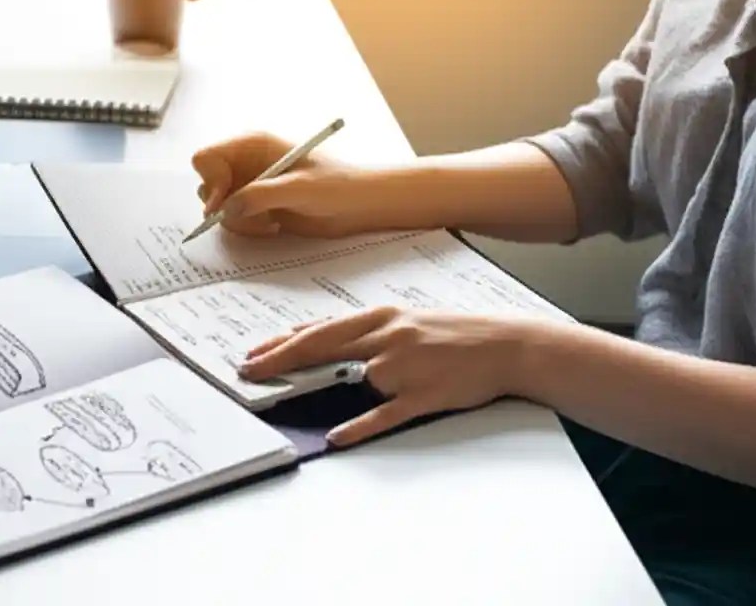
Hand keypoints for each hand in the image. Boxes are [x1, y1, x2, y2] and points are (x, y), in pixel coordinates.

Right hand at [191, 132, 374, 237]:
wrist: (361, 204)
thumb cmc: (338, 185)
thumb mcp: (299, 188)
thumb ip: (260, 195)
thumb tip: (225, 209)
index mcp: (253, 145)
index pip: (207, 158)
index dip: (210, 180)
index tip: (225, 201)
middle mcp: (246, 163)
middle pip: (208, 185)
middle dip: (225, 207)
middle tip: (254, 217)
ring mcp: (250, 186)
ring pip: (220, 208)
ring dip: (240, 222)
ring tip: (270, 223)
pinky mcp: (258, 206)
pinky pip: (235, 221)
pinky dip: (249, 229)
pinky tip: (274, 227)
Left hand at [239, 306, 538, 445]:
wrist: (507, 344)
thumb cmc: (456, 334)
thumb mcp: (408, 322)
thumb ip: (369, 334)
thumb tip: (329, 344)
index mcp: (382, 318)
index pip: (321, 329)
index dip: (282, 341)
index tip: (254, 351)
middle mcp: (388, 337)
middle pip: (322, 346)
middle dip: (279, 358)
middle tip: (248, 371)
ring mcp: (405, 366)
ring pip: (349, 376)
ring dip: (310, 387)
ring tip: (277, 397)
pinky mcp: (424, 394)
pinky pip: (385, 413)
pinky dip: (359, 426)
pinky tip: (336, 436)